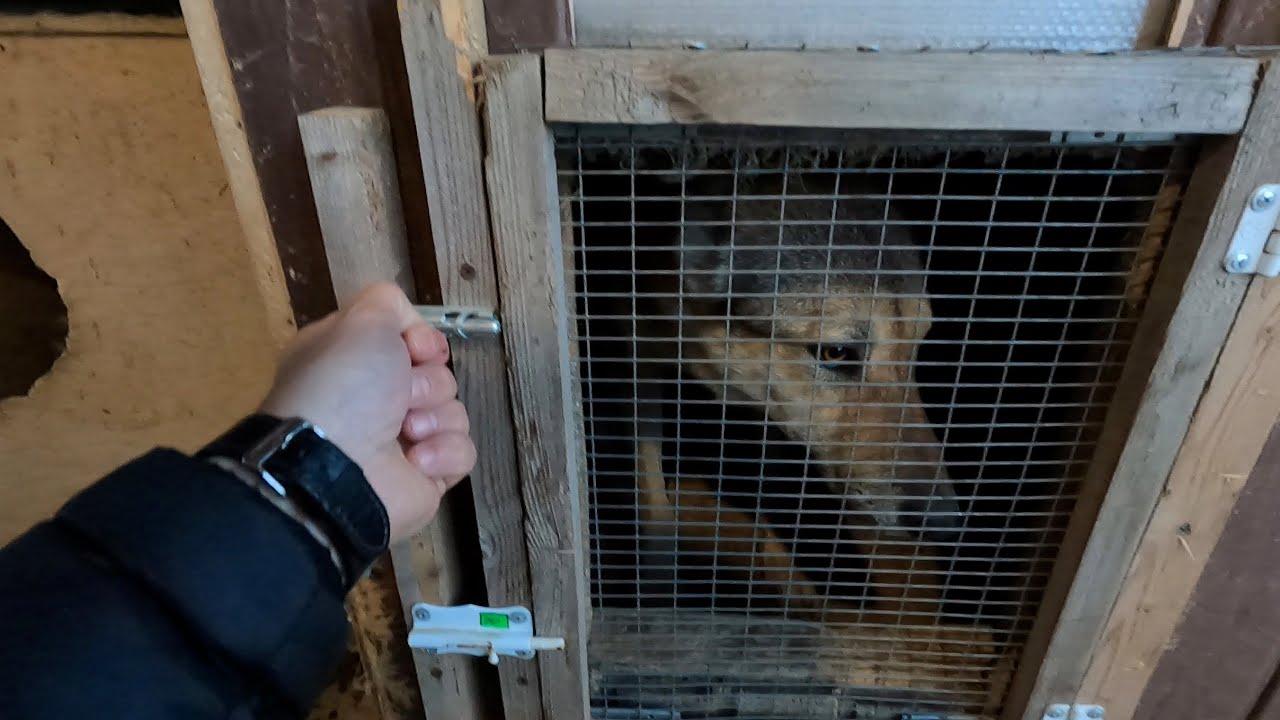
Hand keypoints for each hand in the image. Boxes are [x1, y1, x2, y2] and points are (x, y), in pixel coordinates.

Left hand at [259, 283, 475, 542]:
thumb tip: (412, 332)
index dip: (420, 339)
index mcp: (353, 362)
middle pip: (437, 374)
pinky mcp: (425, 477)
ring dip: (435, 417)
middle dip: (427, 382)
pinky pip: (461, 452)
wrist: (338, 471)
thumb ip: (388, 302)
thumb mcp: (361, 320)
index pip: (408, 339)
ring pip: (454, 412)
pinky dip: (444, 453)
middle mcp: (375, 400)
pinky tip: (417, 461)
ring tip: (407, 432)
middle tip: (403, 395)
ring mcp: (401, 442)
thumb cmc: (344, 388)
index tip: (414, 348)